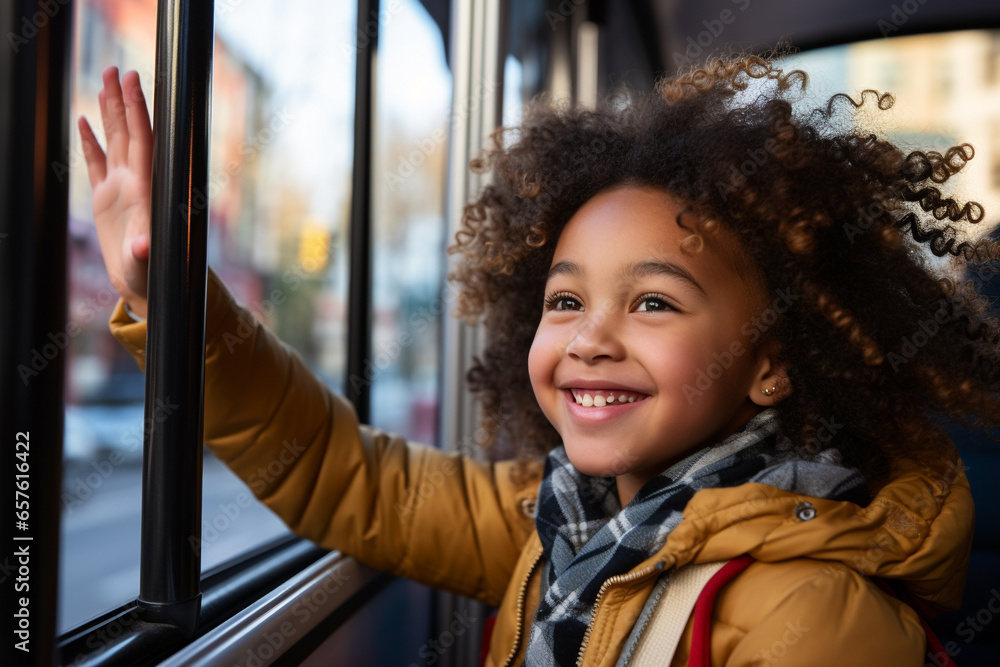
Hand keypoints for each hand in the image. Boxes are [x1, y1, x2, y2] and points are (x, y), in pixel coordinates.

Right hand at [79, 66, 151, 318]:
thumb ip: (142, 253)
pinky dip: (91, 142)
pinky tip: (85, 121)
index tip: (134, 83)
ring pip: (114, 142)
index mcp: (147, 190)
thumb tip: (140, 247)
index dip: (138, 112)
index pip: (143, 141)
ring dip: (109, 112)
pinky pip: (97, 164)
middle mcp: (136, 183)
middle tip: (117, 69)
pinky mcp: (106, 200)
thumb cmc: (151, 276)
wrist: (146, 287)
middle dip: (124, 101)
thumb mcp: (145, 265)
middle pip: (129, 133)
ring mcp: (121, 189)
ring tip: (104, 81)